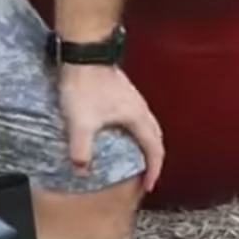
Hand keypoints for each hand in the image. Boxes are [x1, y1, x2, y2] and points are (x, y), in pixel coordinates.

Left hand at [58, 64, 165, 193]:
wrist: (83, 53)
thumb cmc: (86, 85)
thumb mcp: (81, 123)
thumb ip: (82, 150)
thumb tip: (82, 171)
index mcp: (137, 118)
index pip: (154, 149)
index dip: (153, 170)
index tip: (148, 185)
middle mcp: (140, 109)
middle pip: (156, 137)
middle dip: (154, 158)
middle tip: (146, 174)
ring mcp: (132, 98)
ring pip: (148, 125)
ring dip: (146, 143)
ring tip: (137, 156)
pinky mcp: (122, 92)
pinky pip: (137, 117)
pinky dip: (136, 131)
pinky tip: (120, 132)